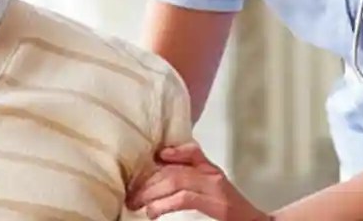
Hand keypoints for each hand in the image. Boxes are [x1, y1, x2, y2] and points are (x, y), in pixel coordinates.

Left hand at [125, 143, 268, 219]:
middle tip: (130, 195)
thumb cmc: (231, 211)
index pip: (188, 151)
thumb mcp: (211, 190)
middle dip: (147, 182)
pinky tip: (153, 211)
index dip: (167, 153)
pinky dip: (164, 204)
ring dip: (151, 194)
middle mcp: (213, 174)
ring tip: (137, 204)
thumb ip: (191, 178)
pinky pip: (185, 198)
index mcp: (210, 169)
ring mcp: (217, 188)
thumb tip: (158, 174)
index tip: (144, 164)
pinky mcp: (219, 205)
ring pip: (176, 181)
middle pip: (173, 170)